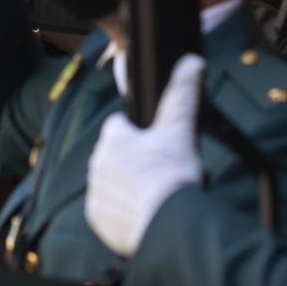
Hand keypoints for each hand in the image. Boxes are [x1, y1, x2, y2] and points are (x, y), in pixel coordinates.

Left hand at [86, 55, 204, 256]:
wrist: (166, 223)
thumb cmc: (172, 174)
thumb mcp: (180, 130)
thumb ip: (182, 95)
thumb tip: (191, 62)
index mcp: (112, 138)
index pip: (120, 126)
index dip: (140, 134)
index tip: (157, 146)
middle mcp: (96, 162)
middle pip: (116, 155)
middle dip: (134, 160)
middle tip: (160, 173)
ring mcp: (95, 191)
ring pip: (112, 182)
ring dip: (128, 185)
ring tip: (154, 194)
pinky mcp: (97, 217)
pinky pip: (108, 209)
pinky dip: (123, 211)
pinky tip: (144, 213)